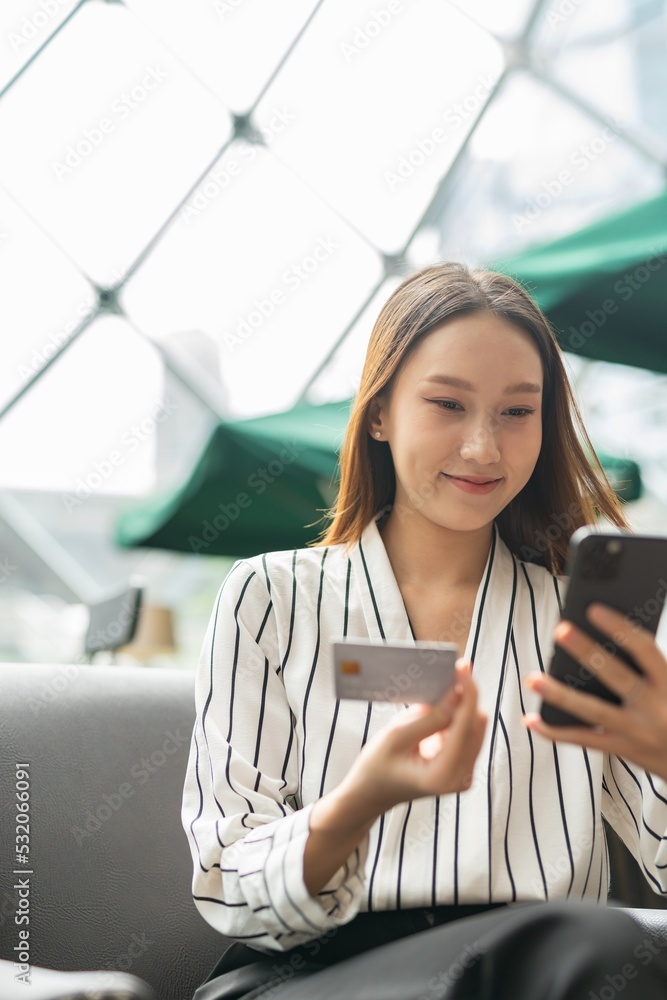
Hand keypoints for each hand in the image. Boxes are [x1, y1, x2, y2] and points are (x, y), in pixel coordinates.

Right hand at [341, 660, 487, 818]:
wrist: (372, 793)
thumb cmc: (377, 765)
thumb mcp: (396, 736)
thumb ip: (430, 716)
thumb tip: (457, 692)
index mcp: (443, 774)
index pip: (466, 725)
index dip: (467, 691)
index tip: (462, 666)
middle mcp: (460, 778)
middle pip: (476, 724)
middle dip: (464, 696)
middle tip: (449, 671)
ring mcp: (464, 776)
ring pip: (475, 727)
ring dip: (460, 705)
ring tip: (441, 689)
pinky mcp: (462, 769)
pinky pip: (467, 734)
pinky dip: (456, 717)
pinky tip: (440, 708)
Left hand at [523, 603, 666, 780]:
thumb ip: (648, 666)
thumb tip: (609, 634)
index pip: (646, 651)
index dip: (621, 629)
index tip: (594, 610)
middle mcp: (656, 708)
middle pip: (616, 676)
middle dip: (587, 652)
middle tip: (561, 630)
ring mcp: (637, 732)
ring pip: (593, 710)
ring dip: (559, 694)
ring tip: (532, 679)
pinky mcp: (623, 749)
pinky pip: (584, 740)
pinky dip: (555, 731)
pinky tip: (531, 720)